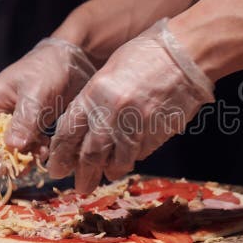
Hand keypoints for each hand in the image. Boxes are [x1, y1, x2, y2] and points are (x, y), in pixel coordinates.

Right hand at [0, 38, 94, 176]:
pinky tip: (45, 152)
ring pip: (8, 148)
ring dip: (19, 159)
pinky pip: (26, 146)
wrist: (72, 61)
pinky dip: (34, 152)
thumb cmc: (49, 69)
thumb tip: (12, 146)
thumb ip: (25, 119)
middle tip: (13, 172)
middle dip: (0, 159)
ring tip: (34, 162)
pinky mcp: (30, 127)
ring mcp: (14, 121)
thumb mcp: (36, 92)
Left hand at [48, 18, 213, 192]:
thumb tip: (87, 128)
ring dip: (111, 171)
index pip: (69, 131)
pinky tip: (131, 156)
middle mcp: (112, 113)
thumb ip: (96, 100)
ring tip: (107, 176)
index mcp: (94, 94)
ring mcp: (137, 126)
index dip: (61, 153)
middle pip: (91, 154)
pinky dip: (133, 157)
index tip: (57, 167)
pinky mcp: (158, 134)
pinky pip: (141, 153)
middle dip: (83, 175)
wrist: (185, 54)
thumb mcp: (110, 71)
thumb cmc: (146, 54)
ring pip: (118, 161)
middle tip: (79, 188)